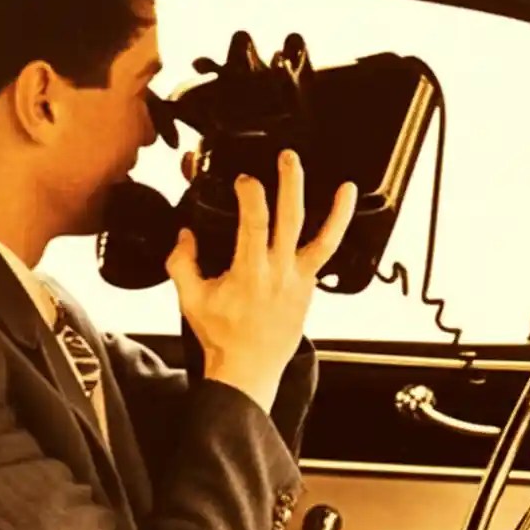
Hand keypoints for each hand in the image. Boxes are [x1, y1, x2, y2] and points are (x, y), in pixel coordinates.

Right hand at [164, 149, 356, 410]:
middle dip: (291, 184)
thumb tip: (184, 235)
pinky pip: (325, 258)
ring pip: (324, 241)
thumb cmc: (222, 337)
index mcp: (250, 272)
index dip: (251, 194)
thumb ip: (182, 264)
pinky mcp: (310, 289)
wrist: (249, 370)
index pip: (254, 221)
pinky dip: (333, 237)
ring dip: (336, 212)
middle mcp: (280, 273)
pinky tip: (338, 219)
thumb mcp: (190, 300)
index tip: (244, 180)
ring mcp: (300, 281)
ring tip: (347, 188)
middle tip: (289, 158)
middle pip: (291, 219)